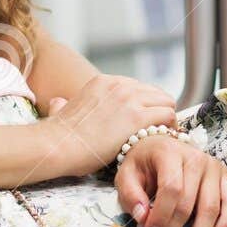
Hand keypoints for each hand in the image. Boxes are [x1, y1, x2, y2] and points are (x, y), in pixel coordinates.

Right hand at [38, 75, 176, 176]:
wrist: (58, 145)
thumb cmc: (59, 136)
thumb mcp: (61, 110)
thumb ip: (63, 104)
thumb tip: (57, 103)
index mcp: (104, 81)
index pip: (139, 88)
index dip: (146, 105)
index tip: (147, 119)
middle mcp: (119, 85)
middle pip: (155, 92)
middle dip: (159, 109)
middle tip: (159, 128)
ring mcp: (130, 99)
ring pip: (166, 101)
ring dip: (166, 118)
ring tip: (163, 134)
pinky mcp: (137, 117)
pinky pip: (167, 115)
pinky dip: (169, 127)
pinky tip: (164, 139)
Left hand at [114, 134, 226, 226]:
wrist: (161, 146)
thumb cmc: (143, 164)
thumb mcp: (126, 174)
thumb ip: (130, 194)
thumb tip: (142, 216)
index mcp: (169, 152)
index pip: (171, 188)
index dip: (161, 216)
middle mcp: (195, 158)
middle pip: (189, 202)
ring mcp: (213, 167)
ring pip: (211, 207)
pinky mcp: (225, 177)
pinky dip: (226, 222)